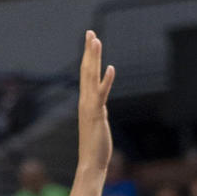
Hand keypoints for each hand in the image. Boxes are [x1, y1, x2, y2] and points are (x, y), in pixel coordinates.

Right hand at [77, 29, 114, 172]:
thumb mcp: (97, 124)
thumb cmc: (95, 147)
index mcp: (85, 102)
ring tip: (96, 40)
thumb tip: (100, 108)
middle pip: (86, 71)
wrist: (91, 163)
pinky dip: (106, 81)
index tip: (90, 41)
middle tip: (90, 32)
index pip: (86, 75)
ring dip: (93, 58)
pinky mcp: (97, 114)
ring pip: (91, 77)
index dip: (88, 57)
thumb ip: (98, 113)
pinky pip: (102, 94)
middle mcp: (85, 101)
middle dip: (88, 51)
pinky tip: (111, 68)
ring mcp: (90, 107)